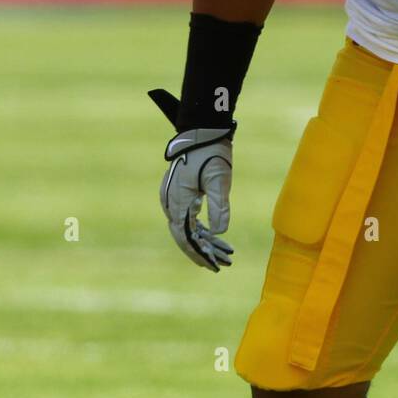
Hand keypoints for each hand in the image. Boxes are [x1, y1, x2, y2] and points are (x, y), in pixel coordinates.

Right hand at [149, 88, 235, 271]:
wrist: (201, 131)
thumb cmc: (211, 153)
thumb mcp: (220, 179)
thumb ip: (219, 205)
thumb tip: (220, 232)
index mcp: (178, 201)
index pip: (186, 237)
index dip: (199, 254)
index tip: (214, 266)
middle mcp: (171, 202)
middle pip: (185, 236)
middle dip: (203, 252)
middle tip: (223, 265)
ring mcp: (172, 198)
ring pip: (187, 228)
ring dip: (205, 242)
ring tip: (226, 254)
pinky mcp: (178, 194)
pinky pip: (187, 218)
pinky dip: (201, 229)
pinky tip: (215, 238)